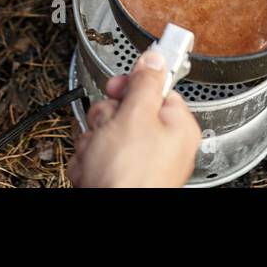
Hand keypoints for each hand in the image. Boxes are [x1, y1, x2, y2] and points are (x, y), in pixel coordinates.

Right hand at [67, 50, 200, 187]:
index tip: (118, 88)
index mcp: (177, 127)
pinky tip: (93, 170)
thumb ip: (144, 82)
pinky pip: (97, 155)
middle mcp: (162, 145)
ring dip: (94, 141)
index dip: (132, 87)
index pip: (155, 90)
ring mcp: (138, 162)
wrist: (111, 209)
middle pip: (125, 110)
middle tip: (107, 130)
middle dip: (106, 119)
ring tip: (98, 156)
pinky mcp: (117, 176)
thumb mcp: (135, 115)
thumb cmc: (129, 175)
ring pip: (105, 133)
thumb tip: (155, 57)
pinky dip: (89, 160)